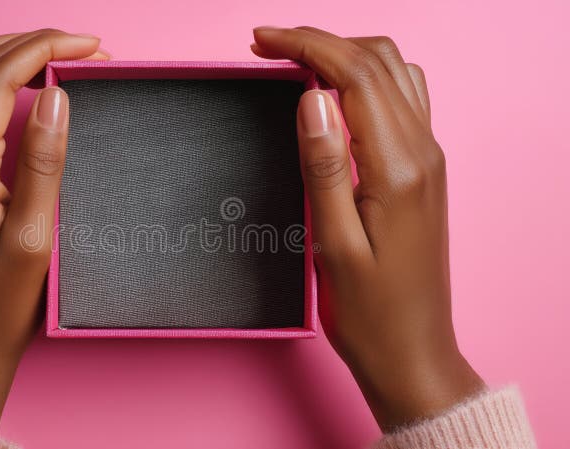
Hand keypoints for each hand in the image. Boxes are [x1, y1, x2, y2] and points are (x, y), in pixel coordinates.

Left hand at [0, 29, 107, 444]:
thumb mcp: (34, 238)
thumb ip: (42, 162)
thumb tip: (58, 97)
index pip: (0, 76)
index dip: (46, 48)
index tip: (93, 47)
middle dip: (32, 43)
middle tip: (86, 49)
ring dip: (8, 54)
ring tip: (57, 58)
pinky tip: (19, 90)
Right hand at [251, 27, 484, 429]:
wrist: (413, 351)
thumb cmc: (371, 312)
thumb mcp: (335, 244)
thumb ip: (326, 166)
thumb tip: (312, 98)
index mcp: (398, 167)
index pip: (354, 76)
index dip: (306, 45)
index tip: (262, 41)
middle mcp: (423, 152)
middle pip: (377, 61)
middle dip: (320, 40)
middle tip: (268, 45)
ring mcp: (428, 159)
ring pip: (394, 72)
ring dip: (346, 52)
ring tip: (297, 59)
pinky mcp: (423, 170)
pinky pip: (403, 99)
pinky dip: (366, 77)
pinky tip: (337, 92)